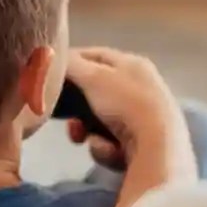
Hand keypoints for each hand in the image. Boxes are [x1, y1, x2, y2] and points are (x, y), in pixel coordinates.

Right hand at [64, 47, 188, 170]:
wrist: (158, 147)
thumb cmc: (125, 103)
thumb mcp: (92, 77)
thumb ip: (70, 65)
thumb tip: (52, 57)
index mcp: (132, 63)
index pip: (94, 55)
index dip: (69, 62)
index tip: (48, 76)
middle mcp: (139, 86)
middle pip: (94, 92)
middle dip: (74, 107)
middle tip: (62, 116)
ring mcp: (142, 115)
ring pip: (98, 120)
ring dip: (86, 130)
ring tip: (82, 137)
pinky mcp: (142, 143)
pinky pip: (111, 141)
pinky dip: (105, 147)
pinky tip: (109, 150)